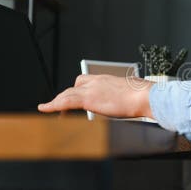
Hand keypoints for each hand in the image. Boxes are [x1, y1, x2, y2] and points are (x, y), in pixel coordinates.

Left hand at [38, 74, 153, 117]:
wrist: (145, 96)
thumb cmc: (144, 97)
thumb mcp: (132, 96)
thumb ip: (126, 98)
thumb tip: (133, 104)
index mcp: (107, 79)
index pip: (86, 81)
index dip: (77, 89)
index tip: (74, 96)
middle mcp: (97, 80)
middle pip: (74, 86)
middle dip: (66, 96)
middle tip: (60, 107)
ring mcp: (92, 88)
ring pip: (68, 93)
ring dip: (58, 102)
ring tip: (51, 110)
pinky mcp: (88, 98)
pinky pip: (65, 101)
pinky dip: (53, 105)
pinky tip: (45, 108)